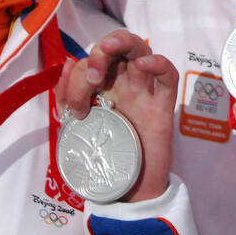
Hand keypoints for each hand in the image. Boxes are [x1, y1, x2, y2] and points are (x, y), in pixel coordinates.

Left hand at [56, 30, 177, 202]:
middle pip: (116, 46)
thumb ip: (67, 96)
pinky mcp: (162, 107)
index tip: (75, 110)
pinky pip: (168, 77)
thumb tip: (67, 62)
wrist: (124, 191)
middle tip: (93, 78)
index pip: (88, 65)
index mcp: (100, 88)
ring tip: (108, 50)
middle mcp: (121, 84)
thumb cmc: (101, 158)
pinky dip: (159, 63)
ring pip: (140, 50)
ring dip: (122, 43)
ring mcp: (143, 93)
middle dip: (100, 51)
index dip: (77, 79)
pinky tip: (144, 63)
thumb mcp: (74, 127)